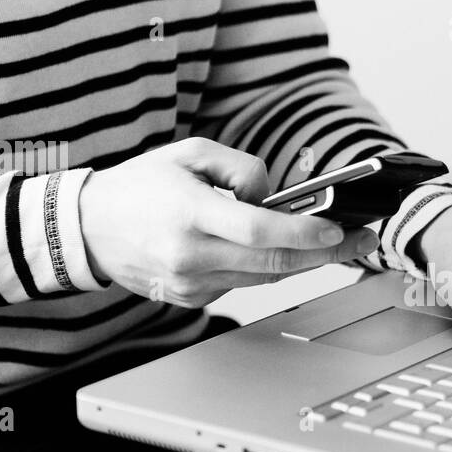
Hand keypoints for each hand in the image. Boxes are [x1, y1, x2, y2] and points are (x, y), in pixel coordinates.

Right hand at [79, 139, 378, 307]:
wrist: (90, 230)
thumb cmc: (140, 186)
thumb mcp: (190, 153)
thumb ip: (241, 167)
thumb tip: (276, 196)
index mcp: (190, 214)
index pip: (261, 232)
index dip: (305, 233)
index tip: (338, 229)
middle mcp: (191, 255)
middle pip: (274, 264)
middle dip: (325, 254)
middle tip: (361, 241)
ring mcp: (192, 283)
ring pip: (265, 278)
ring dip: (303, 262)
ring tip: (333, 244)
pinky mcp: (193, 298)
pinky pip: (243, 284)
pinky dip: (264, 268)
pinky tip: (276, 252)